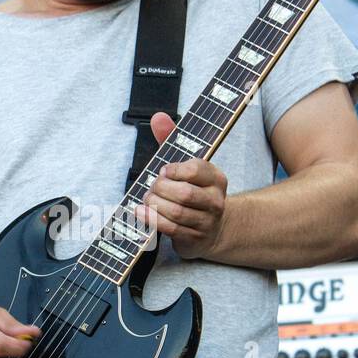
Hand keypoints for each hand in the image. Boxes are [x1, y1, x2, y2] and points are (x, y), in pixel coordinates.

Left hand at [136, 111, 228, 259]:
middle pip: (184, 193)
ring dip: (155, 204)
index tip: (163, 171)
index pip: (196, 169)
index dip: (174, 169)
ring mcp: (207, 222)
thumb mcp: (185, 165)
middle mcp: (216, 200)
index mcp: (216, 178)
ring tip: (148, 199)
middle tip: (152, 187)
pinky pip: (171, 229)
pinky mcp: (195, 239)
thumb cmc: (193, 191)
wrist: (212, 229)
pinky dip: (152, 219)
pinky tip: (141, 212)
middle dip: (160, 189)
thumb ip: (171, 140)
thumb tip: (158, 117)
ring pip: (176, 212)